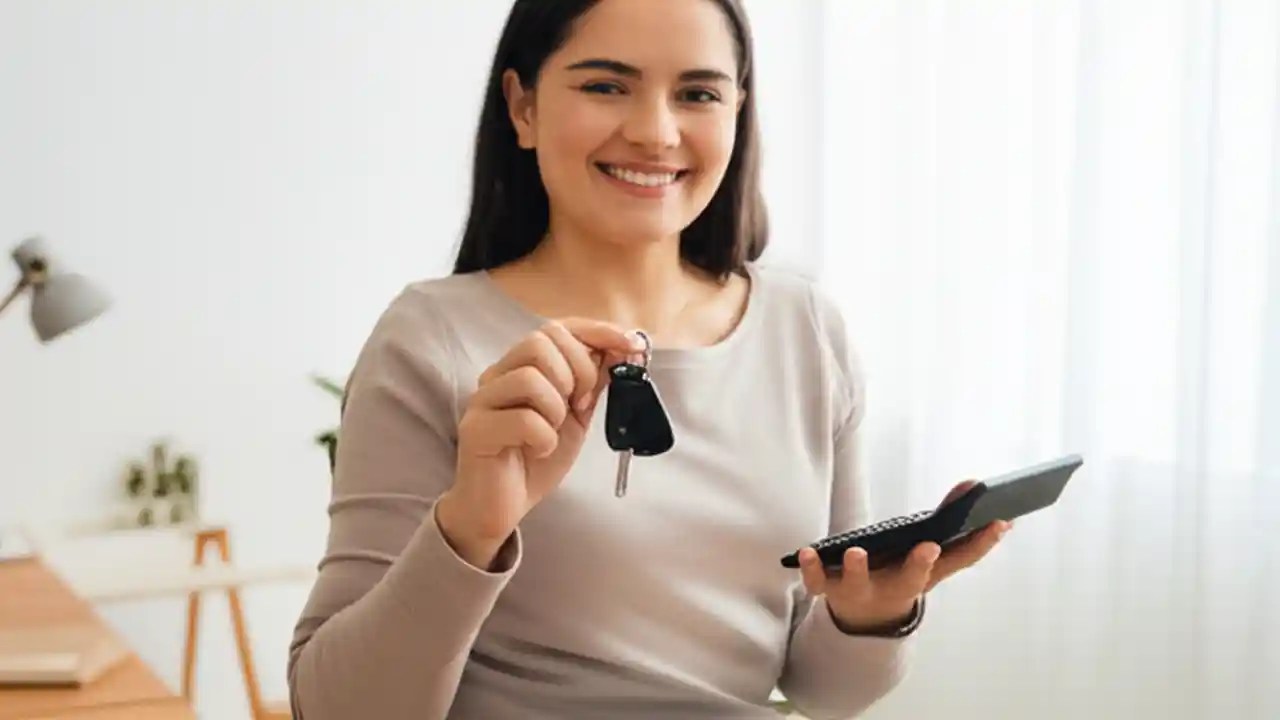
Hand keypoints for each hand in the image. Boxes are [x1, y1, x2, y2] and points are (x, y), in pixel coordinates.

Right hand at [437, 318, 642, 562]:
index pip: (557, 328)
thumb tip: (623, 349)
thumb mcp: (575, 417)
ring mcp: (482, 401)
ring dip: (556, 409)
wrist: (502, 506)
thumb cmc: (536, 459)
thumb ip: (592, 383)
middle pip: (541, 341)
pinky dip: (543, 438)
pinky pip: (523, 419)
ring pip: (530, 377)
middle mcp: (498, 375)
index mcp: (521, 367)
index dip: (597, 331)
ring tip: (553, 432)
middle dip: (577, 372)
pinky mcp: (475, 430)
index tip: (630, 345)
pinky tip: (538, 451)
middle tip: (580, 407)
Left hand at [796, 480, 1012, 632]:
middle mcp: (895, 586)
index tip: (997, 523)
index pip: (956, 561)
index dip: (978, 544)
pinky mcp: (830, 588)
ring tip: (858, 552)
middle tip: (927, 546)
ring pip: (859, 583)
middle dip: (919, 564)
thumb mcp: (929, 555)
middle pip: (910, 578)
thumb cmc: (902, 574)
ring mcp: (862, 589)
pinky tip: (807, 551)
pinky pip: (818, 582)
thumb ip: (952, 526)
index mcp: (925, 576)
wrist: (865, 617)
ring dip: (859, 569)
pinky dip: (812, 568)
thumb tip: (988, 496)